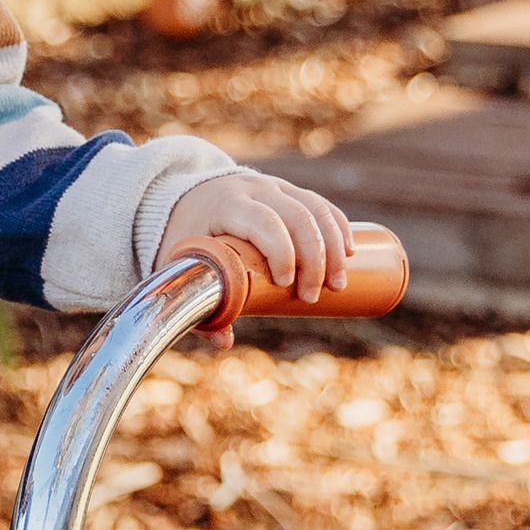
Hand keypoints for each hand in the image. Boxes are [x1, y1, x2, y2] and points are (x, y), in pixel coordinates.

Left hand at [158, 170, 355, 301]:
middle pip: (297, 216)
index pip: (264, 221)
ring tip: (338, 285)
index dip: (282, 251)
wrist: (184, 197)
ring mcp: (273, 187)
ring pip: (315, 208)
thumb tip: (225, 342)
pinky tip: (349, 252)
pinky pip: (320, 204)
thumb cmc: (183, 237)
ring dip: (334, 246)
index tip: (285, 284)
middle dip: (315, 258)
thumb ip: (196, 302)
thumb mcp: (180, 266)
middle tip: (314, 297)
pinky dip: (338, 226)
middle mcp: (254, 189)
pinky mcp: (287, 192)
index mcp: (227, 203)